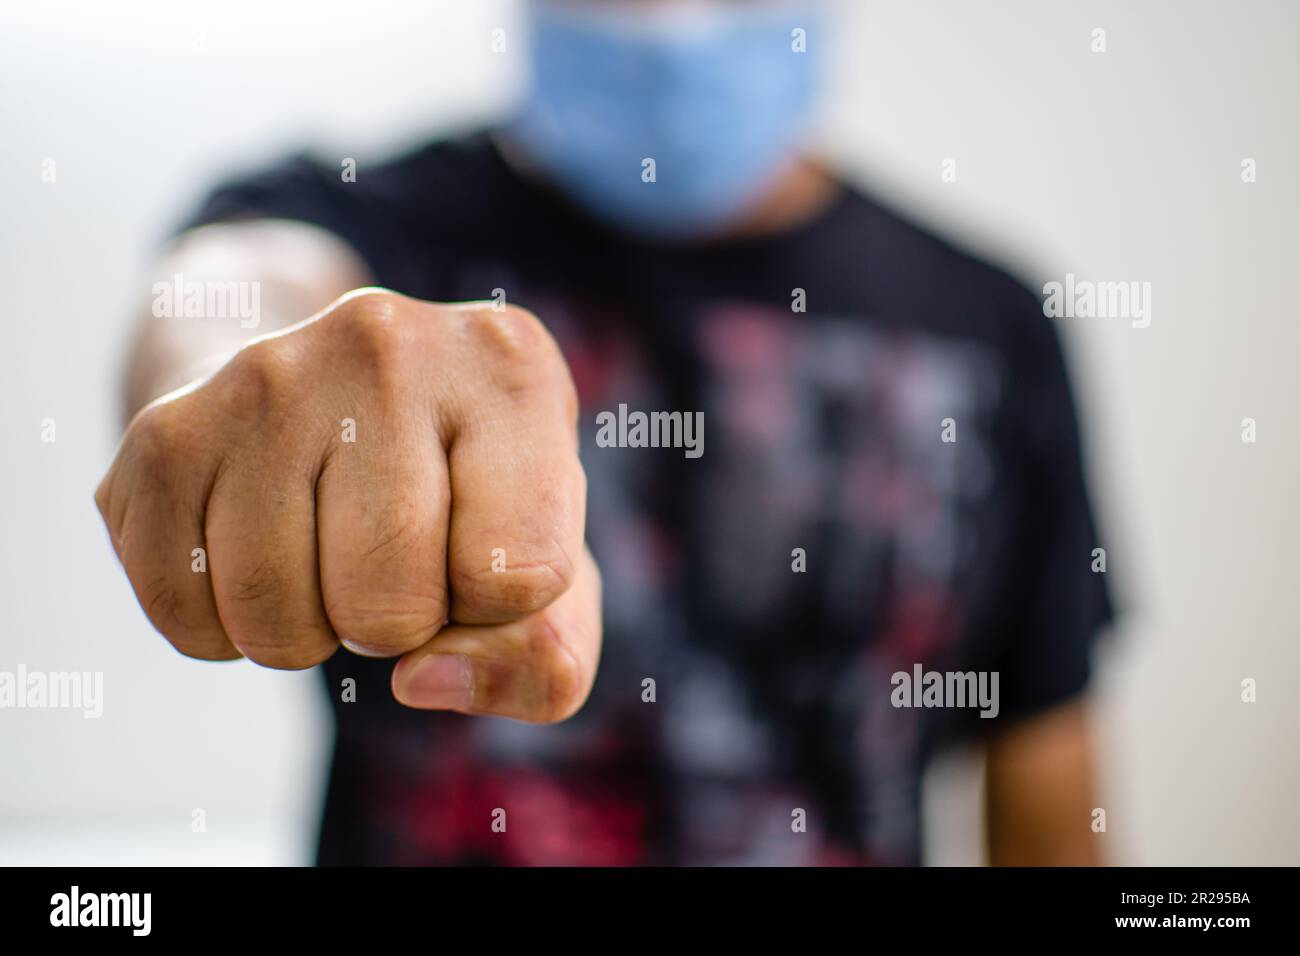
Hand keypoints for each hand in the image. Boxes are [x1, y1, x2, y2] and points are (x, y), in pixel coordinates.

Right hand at [96, 289, 599, 721]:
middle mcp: (387, 344)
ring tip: (324, 548)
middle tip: (392, 556)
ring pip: (275, 618)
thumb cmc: (461, 494)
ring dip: (305, 631)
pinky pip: (182, 614)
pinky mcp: (164, 431)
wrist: (323, 396)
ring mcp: (264, 378)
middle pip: (389, 606)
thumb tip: (422, 681)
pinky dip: (221, 629)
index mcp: (511, 368)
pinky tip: (253, 552)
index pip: (520, 578)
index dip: (496, 603)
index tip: (480, 541)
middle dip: (396, 625)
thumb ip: (548, 655)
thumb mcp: (549, 565)